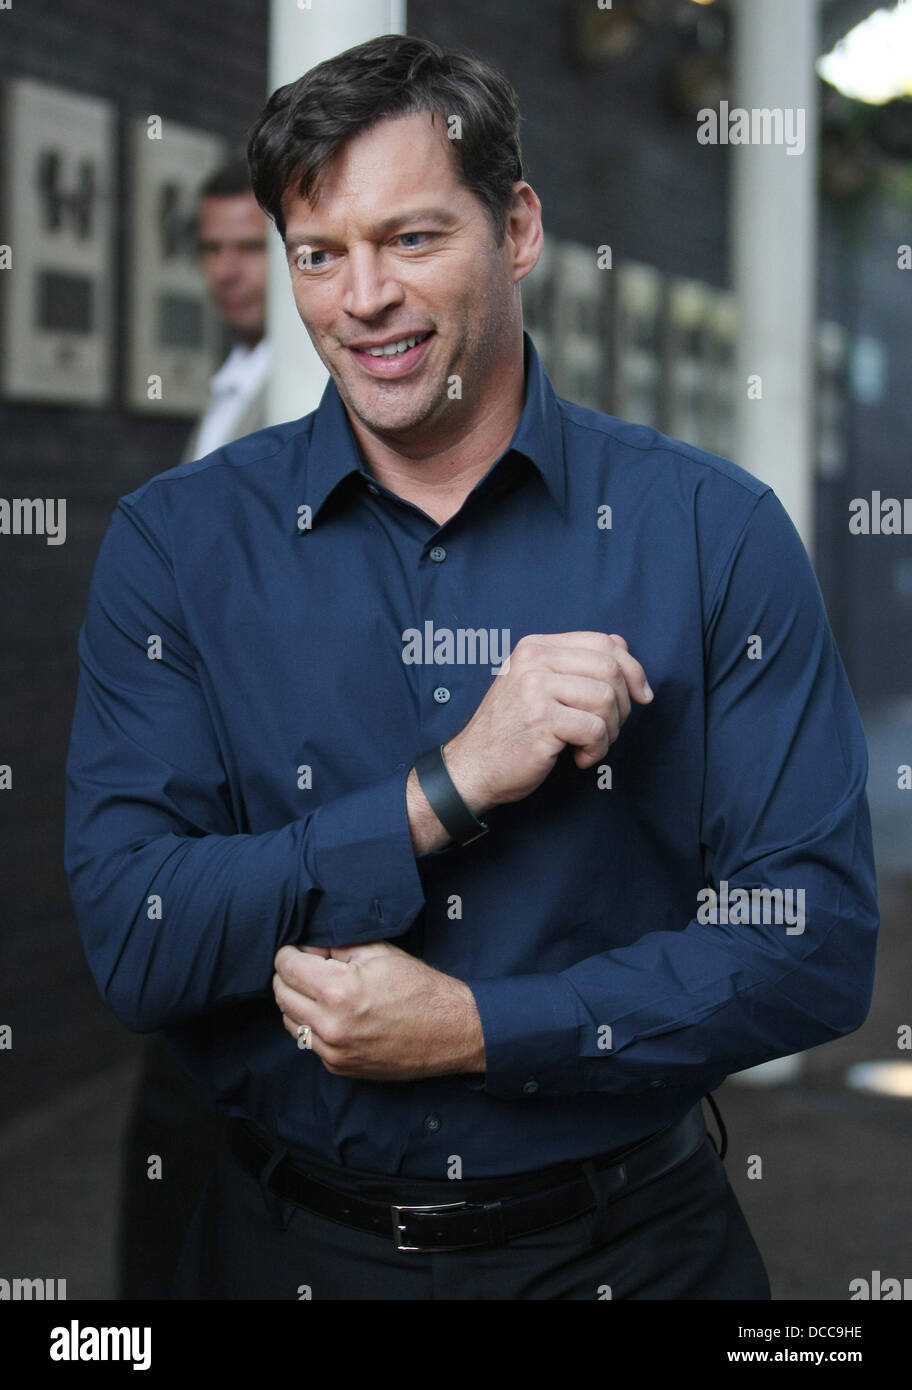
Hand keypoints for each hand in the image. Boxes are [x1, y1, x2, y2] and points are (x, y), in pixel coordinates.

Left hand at [273, 940, 485, 1080]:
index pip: (286, 967)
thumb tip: (309, 948)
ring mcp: (333, 1051)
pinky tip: (335, 1014)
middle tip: (308, 966)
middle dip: (289, 975)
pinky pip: (309, 1042)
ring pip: (289, 1021)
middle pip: (282, 994)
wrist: (451, 1031)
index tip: (297, 949)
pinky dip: (313, 1025)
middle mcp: (330, 1025)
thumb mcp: (380, 952)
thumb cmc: (420, 988)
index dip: (289, 952)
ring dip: (297, 1002)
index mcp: (338, 991)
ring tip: (321, 990)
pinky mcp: (339, 1067)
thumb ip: (337, 947)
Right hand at [443, 631, 652, 811]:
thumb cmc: (512, 732)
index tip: (642, 695)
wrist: (473, 767)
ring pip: (606, 699)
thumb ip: (574, 665)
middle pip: (610, 669)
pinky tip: (579, 758)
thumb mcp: (538, 686)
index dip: (632, 669)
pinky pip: (595, 729)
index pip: (602, 642)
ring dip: (610, 731)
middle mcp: (534, 660)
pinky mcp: (541, 719)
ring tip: (589, 746)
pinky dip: (597, 750)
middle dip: (623, 705)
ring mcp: (535, 688)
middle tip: (607, 730)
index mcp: (536, 646)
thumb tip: (624, 651)